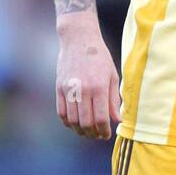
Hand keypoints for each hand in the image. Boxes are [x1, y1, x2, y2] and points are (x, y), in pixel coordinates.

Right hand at [55, 14, 120, 138]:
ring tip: (87, 131)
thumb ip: (114, 99)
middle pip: (86, 122)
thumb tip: (117, 120)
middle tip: (98, 135)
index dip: (104, 130)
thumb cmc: (99, 57)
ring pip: (72, 120)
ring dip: (80, 130)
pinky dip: (68, 122)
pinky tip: (75, 123)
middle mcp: (82, 90)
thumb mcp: (112, 76)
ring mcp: (68, 89)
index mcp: (99, 87)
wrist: (78, 39)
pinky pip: (61, 112)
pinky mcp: (58, 88)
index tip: (107, 134)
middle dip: (93, 133)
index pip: (101, 118)